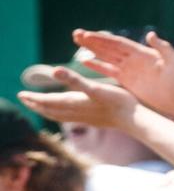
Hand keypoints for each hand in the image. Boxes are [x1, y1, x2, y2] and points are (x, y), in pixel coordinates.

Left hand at [15, 66, 140, 129]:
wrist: (136, 120)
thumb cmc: (119, 102)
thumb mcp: (96, 87)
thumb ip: (74, 80)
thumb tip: (54, 71)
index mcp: (75, 103)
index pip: (48, 102)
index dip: (33, 99)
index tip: (20, 95)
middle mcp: (78, 112)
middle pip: (51, 110)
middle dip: (37, 105)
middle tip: (25, 100)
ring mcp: (87, 118)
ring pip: (61, 116)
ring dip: (48, 111)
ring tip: (41, 108)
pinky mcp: (95, 120)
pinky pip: (72, 118)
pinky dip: (63, 115)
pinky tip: (68, 113)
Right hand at [73, 28, 173, 117]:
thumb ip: (163, 48)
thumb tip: (150, 34)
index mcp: (143, 53)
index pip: (118, 43)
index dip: (102, 38)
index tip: (86, 34)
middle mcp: (134, 59)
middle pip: (110, 47)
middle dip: (93, 41)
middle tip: (75, 34)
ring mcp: (131, 70)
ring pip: (107, 57)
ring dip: (92, 50)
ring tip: (77, 43)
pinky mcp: (129, 81)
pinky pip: (110, 71)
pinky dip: (98, 66)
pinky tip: (85, 61)